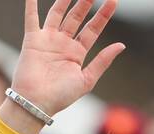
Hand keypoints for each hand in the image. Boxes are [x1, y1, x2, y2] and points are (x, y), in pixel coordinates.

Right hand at [4, 0, 124, 127]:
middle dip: (86, 2)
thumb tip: (121, 45)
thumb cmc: (61, 97)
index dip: (103, 15)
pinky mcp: (32, 40)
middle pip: (77, 17)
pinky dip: (31, 5)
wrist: (36, 104)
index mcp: (77, 53)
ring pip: (58, 13)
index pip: (93, 29)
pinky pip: (32, 18)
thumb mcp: (87, 80)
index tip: (113, 1)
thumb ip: (102, 61)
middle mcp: (63, 44)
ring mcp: (48, 40)